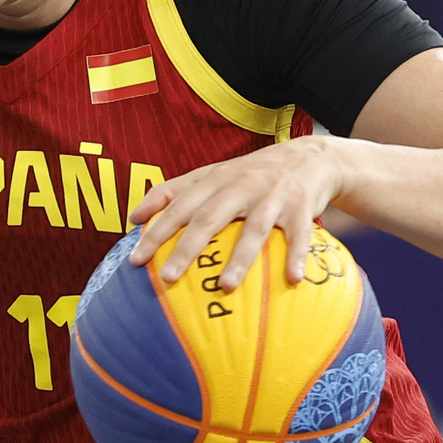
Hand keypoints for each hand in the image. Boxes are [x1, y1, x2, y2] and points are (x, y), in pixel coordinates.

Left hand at [127, 137, 345, 291]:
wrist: (309, 156)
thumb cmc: (251, 173)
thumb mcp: (211, 174)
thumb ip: (172, 191)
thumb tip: (133, 217)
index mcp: (214, 179)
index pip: (178, 206)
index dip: (156, 231)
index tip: (137, 259)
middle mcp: (240, 185)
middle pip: (209, 218)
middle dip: (186, 248)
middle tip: (168, 277)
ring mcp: (272, 196)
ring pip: (253, 229)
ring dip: (240, 259)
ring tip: (224, 286)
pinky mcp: (301, 206)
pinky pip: (299, 234)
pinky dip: (296, 256)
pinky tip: (292, 279)